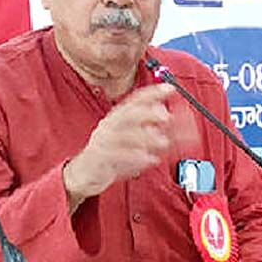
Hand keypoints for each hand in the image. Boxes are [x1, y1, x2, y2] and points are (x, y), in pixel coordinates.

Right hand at [63, 84, 198, 207]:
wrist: (85, 173)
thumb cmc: (112, 154)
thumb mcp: (134, 140)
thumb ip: (153, 131)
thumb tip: (176, 123)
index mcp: (118, 117)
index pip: (135, 100)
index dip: (153, 93)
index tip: (170, 88)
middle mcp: (109, 126)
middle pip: (127, 113)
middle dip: (148, 112)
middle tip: (166, 116)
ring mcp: (102, 141)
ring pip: (123, 134)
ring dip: (146, 136)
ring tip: (163, 142)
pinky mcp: (98, 158)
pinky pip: (115, 155)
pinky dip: (134, 157)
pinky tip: (149, 159)